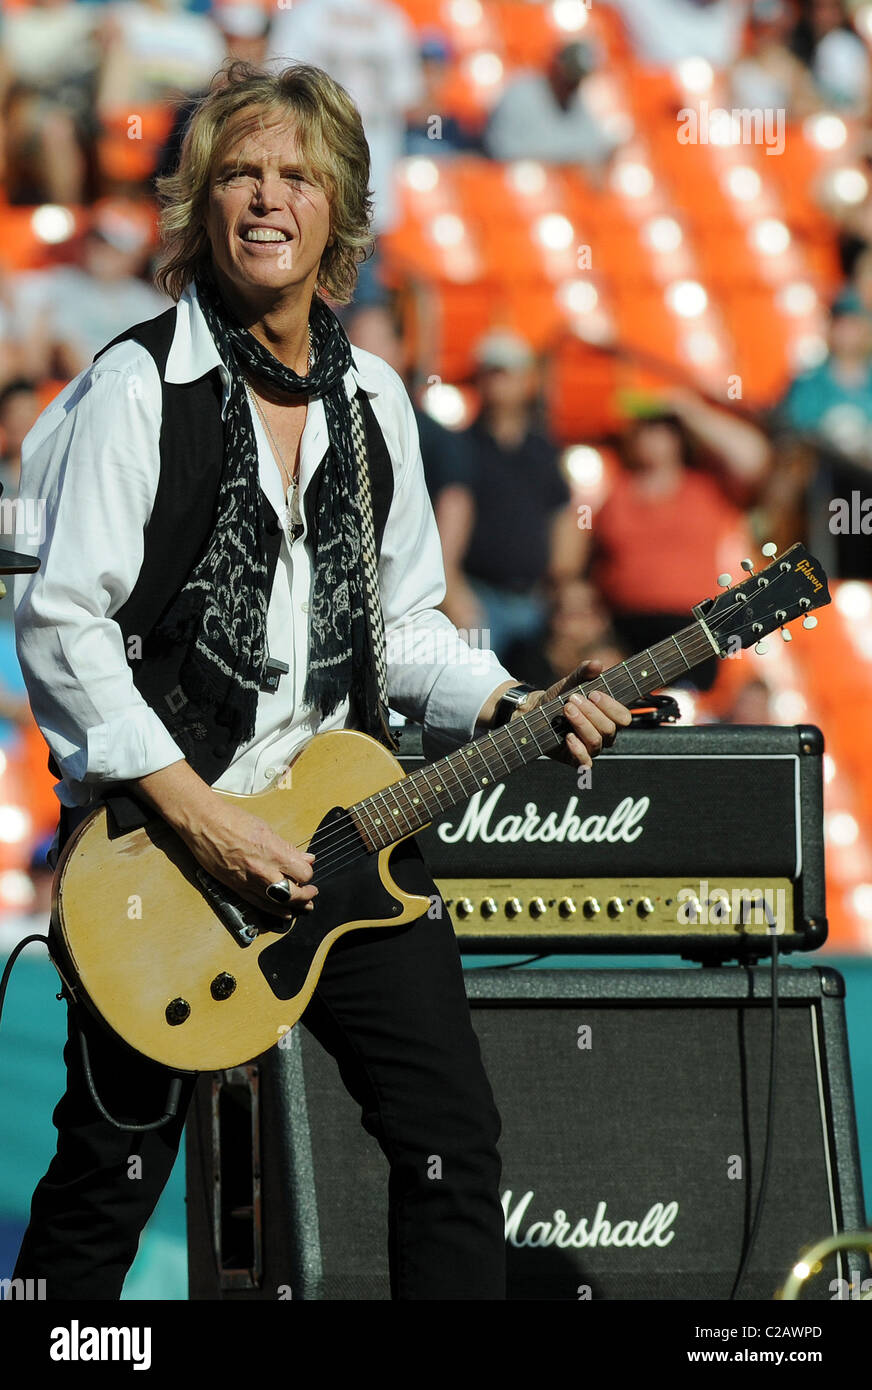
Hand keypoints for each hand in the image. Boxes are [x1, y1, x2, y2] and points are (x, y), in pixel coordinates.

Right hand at [175, 797, 317, 919]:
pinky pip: (259, 904)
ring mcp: (249, 881)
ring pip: (278, 903)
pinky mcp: (236, 887)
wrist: (204, 824)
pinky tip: (284, 912)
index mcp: (273, 851)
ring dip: (294, 906)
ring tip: (303, 906)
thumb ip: (287, 848)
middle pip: (294, 893)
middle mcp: (263, 870)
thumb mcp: (266, 829)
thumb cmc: (232, 821)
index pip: (303, 873)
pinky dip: (274, 910)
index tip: (306, 871)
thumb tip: (305, 858)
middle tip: (311, 893)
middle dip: (306, 895)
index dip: (307, 874)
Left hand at [524, 659, 631, 769]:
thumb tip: (597, 664)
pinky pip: (585, 762)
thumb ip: (584, 672)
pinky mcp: (575, 758)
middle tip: (573, 699)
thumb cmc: (559, 697)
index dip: (611, 706)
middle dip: (591, 713)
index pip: (623, 717)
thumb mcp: (571, 681)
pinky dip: (578, 750)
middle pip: (609, 729)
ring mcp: (591, 748)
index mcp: (609, 717)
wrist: (536, 711)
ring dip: (582, 724)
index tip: (594, 693)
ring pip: (596, 742)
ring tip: (566, 710)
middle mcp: (604, 734)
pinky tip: (568, 736)